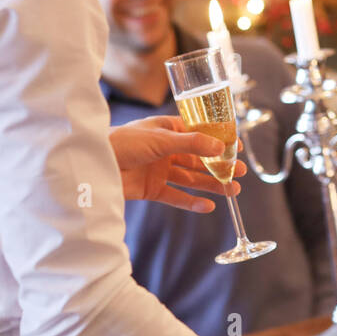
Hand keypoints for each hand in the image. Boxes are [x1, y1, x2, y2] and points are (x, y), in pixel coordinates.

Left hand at [109, 115, 246, 211]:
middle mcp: (166, 149)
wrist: (96, 164)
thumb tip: (220, 146)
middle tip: (240, 172)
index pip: (199, 133)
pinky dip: (191, 202)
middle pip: (198, 158)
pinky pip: (176, 196)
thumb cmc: (124, 142)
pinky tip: (208, 206)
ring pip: (191, 178)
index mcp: (167, 129)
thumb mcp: (162, 138)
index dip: (218, 140)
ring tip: (232, 190)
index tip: (236, 147)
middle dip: (219, 166)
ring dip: (211, 184)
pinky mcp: (152, 189)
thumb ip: (192, 143)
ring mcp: (159, 169)